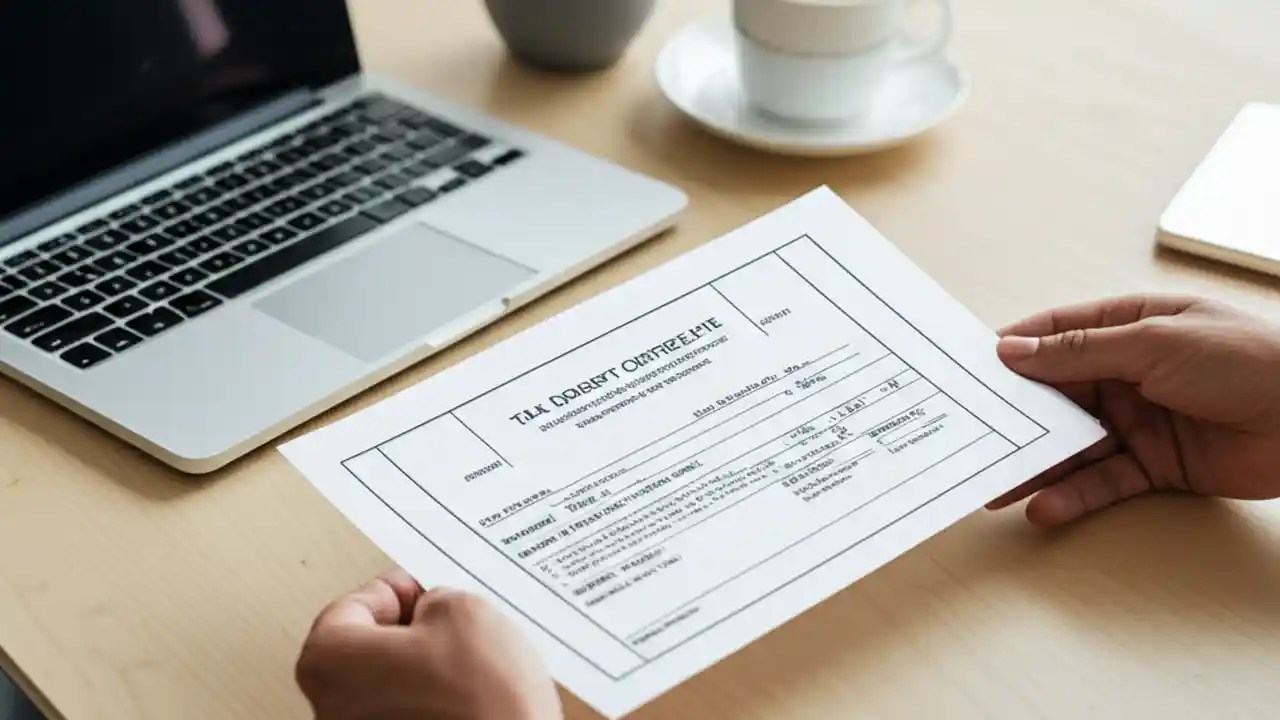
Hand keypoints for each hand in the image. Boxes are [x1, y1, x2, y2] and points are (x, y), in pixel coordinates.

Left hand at [297, 569, 561, 719]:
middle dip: (411, 631)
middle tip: (451, 622)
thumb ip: (435, 598)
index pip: (355, 604)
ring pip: (390, 686)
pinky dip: (434, 704)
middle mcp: (331, 707)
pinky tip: (470, 698)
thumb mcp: (464, 610)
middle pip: (367, 649)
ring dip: (425, 671)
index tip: (421, 586)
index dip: (399, 588)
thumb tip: (435, 609)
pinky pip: (409, 715)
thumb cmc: (481, 702)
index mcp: (329, 661)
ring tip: (471, 664)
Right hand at [986, 295, 1279, 526]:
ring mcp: (1141, 420)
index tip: (969, 368)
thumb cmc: (1247, 361)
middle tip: (968, 433)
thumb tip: (1013, 350)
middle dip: (1014, 416)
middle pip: (1057, 394)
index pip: (1058, 333)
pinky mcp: (1156, 465)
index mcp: (1131, 326)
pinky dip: (1073, 495)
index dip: (1014, 349)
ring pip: (1072, 444)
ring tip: (993, 484)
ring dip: (1035, 465)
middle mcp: (1130, 372)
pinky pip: (1103, 481)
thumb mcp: (1154, 343)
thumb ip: (1080, 352)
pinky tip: (1044, 506)